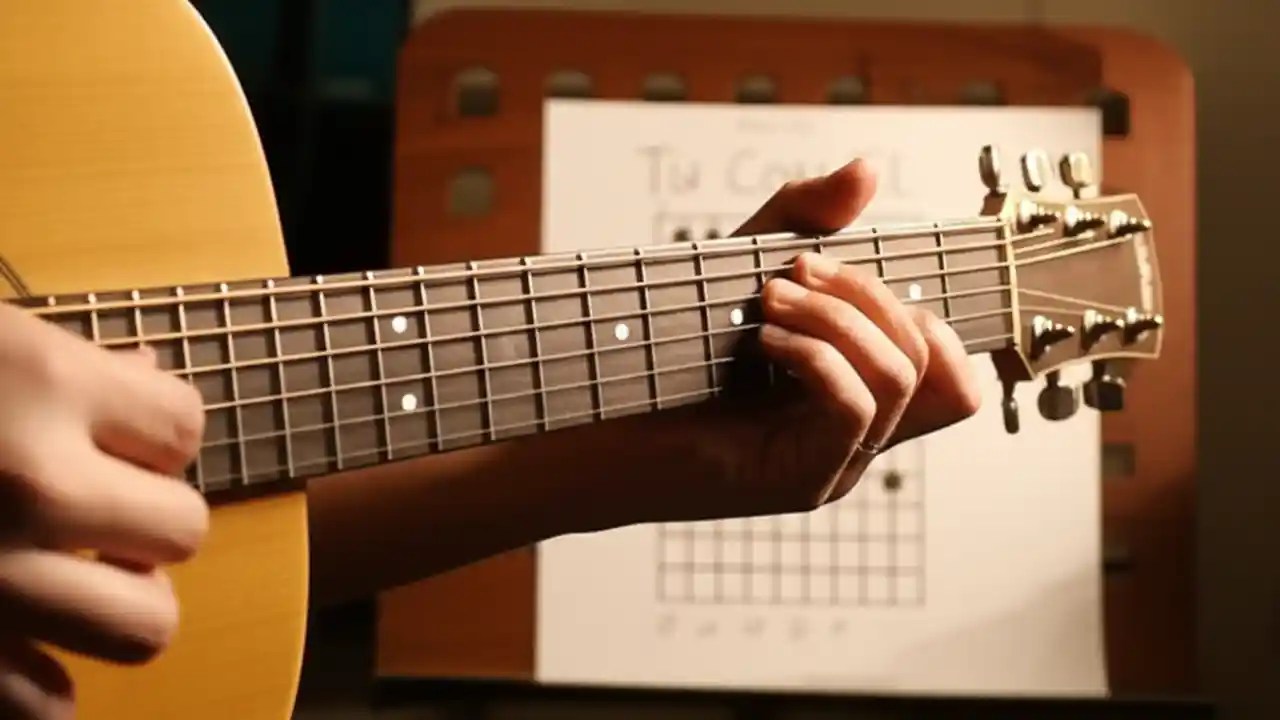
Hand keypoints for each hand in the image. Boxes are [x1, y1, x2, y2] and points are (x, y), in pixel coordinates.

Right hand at [0, 303, 208, 718]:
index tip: (108, 434)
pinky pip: (47, 705)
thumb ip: (70, 365)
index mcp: (40, 383)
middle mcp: (31, 484)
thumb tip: (153, 377)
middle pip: (185, 529)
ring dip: (124, 605)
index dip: (154, 432)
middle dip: (151, 521)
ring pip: (145, 627)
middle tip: (96, 513)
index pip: (185, 425)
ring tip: (77, 580)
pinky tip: (18, 642)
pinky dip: (44, 683)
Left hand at [683, 159, 981, 516]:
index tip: (829, 267)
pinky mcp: (800, 480)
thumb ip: (804, 218)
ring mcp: (834, 464)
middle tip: (791, 271)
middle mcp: (856, 435)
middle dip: (867, 294)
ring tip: (768, 300)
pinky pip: (853, 408)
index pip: (949, 367)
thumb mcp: (741, 265)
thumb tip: (868, 170)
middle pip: (931, 360)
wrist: (592, 416)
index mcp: (856, 393)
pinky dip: (815, 355)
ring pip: (899, 380)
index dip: (915, 307)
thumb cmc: (664, 349)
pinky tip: (764, 339)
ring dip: (837, 318)